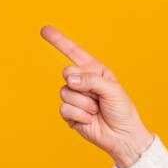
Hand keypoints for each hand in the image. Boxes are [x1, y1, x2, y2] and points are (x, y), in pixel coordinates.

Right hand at [40, 24, 153, 167]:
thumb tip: (68, 79)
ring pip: (65, 92)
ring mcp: (74, 98)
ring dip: (84, 104)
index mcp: (94, 71)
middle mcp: (82, 82)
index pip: (74, 53)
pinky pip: (64, 109)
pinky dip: (79, 115)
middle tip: (97, 98)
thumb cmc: (122, 111)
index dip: (59, 41)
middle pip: (67, 73)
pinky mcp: (70, 114)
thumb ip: (91, 80)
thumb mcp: (112, 89)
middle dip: (83, 85)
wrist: (122, 137)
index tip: (44, 30)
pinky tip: (90, 120)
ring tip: (96, 111)